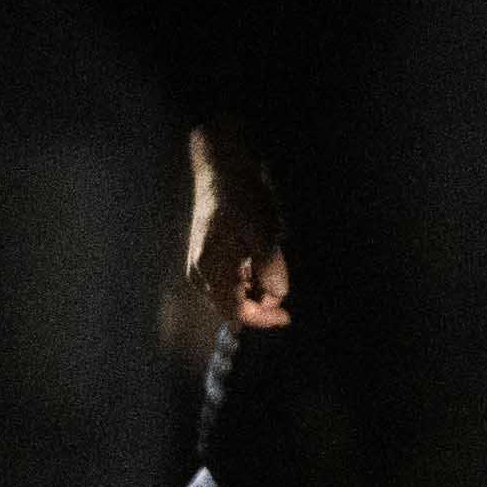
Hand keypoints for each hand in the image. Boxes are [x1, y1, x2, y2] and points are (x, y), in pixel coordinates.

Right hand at [185, 130, 290, 328]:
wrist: (220, 169)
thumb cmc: (240, 196)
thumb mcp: (262, 228)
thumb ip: (269, 264)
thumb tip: (278, 294)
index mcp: (210, 270)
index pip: (236, 312)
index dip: (262, 317)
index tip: (287, 316)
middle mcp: (200, 274)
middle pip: (234, 306)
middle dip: (261, 300)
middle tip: (281, 277)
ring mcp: (200, 267)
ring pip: (233, 294)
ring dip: (255, 287)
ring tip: (268, 258)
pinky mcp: (204, 259)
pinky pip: (229, 280)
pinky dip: (247, 277)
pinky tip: (256, 257)